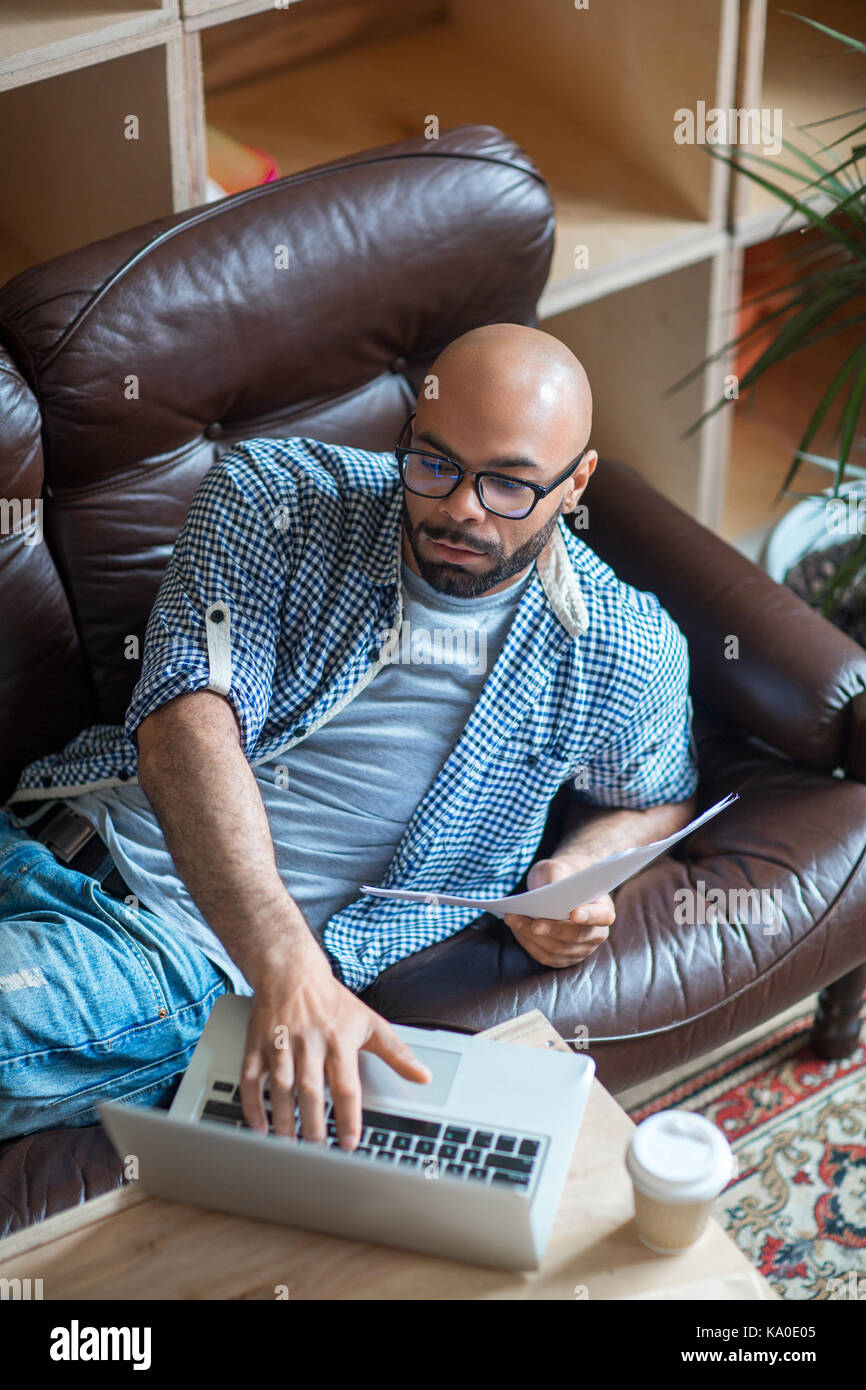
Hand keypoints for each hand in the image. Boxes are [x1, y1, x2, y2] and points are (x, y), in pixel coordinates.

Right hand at [240, 939, 431, 1149]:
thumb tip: (424, 1076)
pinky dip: (252, 1104)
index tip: (349, 1143)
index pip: (346, 1085)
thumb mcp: (370, 1023)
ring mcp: (280, 1043)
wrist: (291, 971)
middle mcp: (309, 1042)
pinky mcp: (256, 1043)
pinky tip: (259, 1126)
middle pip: (311, 1090)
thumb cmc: (332, 1001)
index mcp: (338, 1040)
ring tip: (289, 1145)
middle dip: (313, 1124)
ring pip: (280, 1087)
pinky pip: (251, 1078)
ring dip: (283, 1119)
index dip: (348, 1117)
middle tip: (316, 1150)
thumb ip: (397, 1053)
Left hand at [503, 855, 614, 967]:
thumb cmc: (561, 875)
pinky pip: (546, 956)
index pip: (603, 916)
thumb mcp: (558, 867)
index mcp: (603, 908)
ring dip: (533, 936)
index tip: (573, 913)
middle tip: (534, 923)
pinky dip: (528, 943)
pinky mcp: (563, 958)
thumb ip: (556, 876)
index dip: (590, 916)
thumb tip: (547, 891)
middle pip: (577, 936)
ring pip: (558, 949)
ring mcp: (580, 949)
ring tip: (513, 919)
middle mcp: (596, 933)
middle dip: (553, 930)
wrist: (556, 887)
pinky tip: (516, 928)